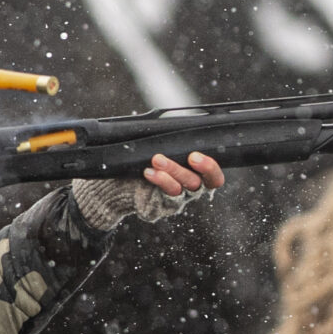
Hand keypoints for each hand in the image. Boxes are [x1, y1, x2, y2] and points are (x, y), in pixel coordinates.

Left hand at [70, 152, 225, 230]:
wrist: (118, 183)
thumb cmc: (144, 161)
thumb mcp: (161, 149)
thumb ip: (174, 143)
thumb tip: (177, 126)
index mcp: (196, 175)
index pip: (214, 178)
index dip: (210, 168)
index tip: (196, 155)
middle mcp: (189, 190)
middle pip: (199, 184)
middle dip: (191, 169)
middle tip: (188, 157)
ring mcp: (174, 200)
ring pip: (181, 190)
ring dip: (171, 172)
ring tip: (156, 160)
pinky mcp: (159, 207)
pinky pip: (163, 198)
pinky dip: (157, 182)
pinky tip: (147, 172)